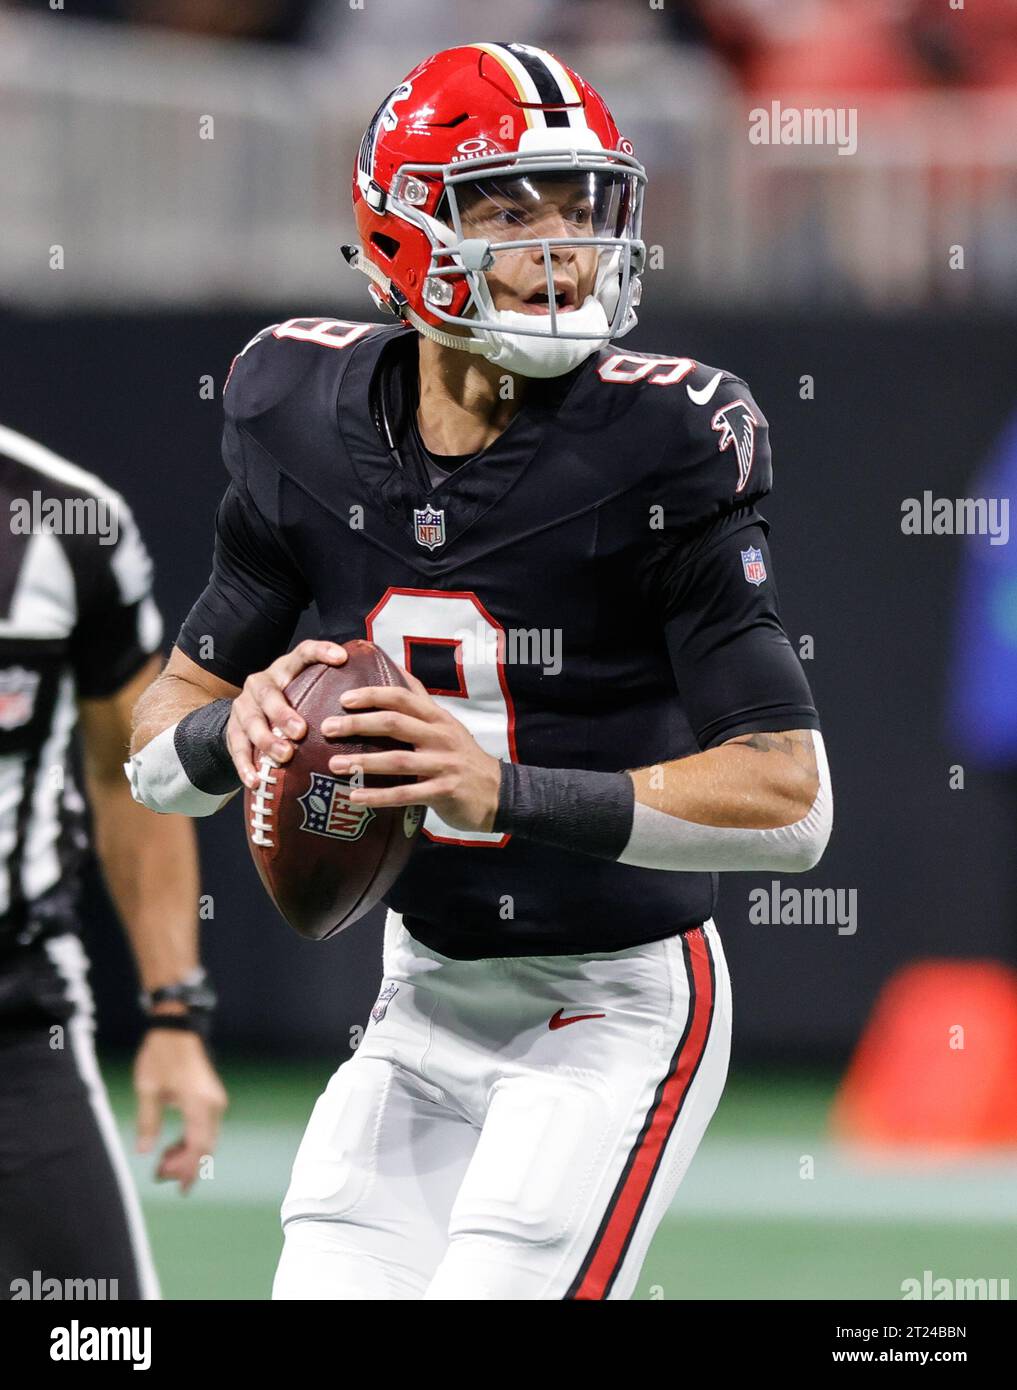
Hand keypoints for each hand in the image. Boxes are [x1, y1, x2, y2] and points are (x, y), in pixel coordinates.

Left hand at [133, 1029, 227, 1193]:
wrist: (177, 1027)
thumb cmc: (160, 1054)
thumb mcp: (148, 1088)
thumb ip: (148, 1121)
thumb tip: (144, 1151)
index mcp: (198, 1103)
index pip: (198, 1146)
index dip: (189, 1170)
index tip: (177, 1188)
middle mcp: (213, 1104)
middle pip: (206, 1146)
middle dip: (185, 1166)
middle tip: (159, 1175)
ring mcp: (215, 1100)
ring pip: (207, 1139)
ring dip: (188, 1154)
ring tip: (162, 1162)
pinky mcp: (211, 1098)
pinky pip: (206, 1127)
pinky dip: (192, 1141)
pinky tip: (173, 1146)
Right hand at [225, 639, 346, 787]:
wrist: (248, 718)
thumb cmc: (293, 705)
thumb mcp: (309, 692)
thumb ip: (336, 691)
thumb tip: (386, 690)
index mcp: (286, 669)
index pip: (304, 652)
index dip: (321, 652)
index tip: (341, 659)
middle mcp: (262, 683)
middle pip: (269, 693)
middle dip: (284, 712)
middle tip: (301, 731)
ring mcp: (244, 706)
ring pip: (250, 721)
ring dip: (266, 740)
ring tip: (283, 756)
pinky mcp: (231, 730)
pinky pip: (235, 748)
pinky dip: (245, 765)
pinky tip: (255, 781)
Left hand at [321, 667, 501, 832]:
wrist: (498, 793)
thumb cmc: (463, 757)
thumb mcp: (446, 724)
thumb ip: (420, 701)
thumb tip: (395, 669)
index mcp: (438, 718)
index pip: (403, 697)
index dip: (372, 695)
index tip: (343, 698)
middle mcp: (441, 737)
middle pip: (395, 723)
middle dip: (359, 724)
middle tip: (327, 727)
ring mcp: (443, 765)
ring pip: (398, 760)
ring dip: (363, 761)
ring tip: (334, 764)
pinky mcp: (444, 792)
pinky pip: (406, 794)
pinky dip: (378, 797)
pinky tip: (354, 797)